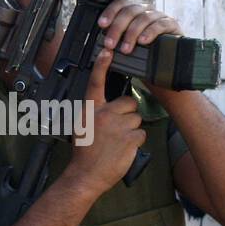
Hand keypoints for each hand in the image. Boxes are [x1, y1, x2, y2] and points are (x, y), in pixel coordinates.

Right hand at [67, 46, 146, 197]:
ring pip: (137, 118)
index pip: (96, 82)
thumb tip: (108, 107)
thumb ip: (96, 113)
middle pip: (129, 102)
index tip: (107, 51)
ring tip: (119, 141)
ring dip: (132, 129)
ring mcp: (118, 126)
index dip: (101, 65)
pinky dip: (136, 141)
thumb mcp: (83, 126)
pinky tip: (124, 148)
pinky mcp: (130, 138)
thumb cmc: (84, 152)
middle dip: (128, 113)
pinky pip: (141, 133)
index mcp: (90, 110)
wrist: (86, 175)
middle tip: (118, 128)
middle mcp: (104, 114)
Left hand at [98, 0, 182, 54]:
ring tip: (125, 49)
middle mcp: (146, 10)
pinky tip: (143, 41)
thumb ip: (116, 39)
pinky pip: (160, 25)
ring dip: (132, 34)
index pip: (120, 4)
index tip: (102, 25)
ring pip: (143, 18)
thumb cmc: (145, 51)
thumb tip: (100, 44)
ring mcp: (159, 16)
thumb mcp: (127, 44)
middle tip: (110, 44)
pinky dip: (150, 33)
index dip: (110, 12)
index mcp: (133, 11)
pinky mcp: (171, 25)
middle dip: (117, 28)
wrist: (167, 61)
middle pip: (130, 11)